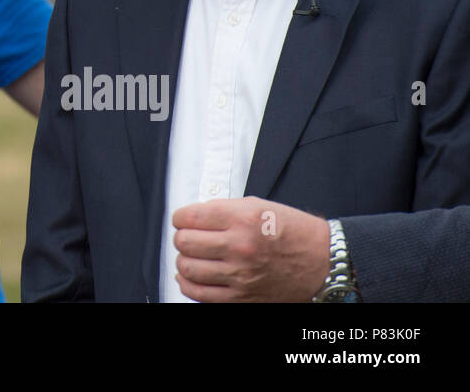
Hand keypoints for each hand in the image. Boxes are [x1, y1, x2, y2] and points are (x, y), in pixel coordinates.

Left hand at [173, 196, 330, 301]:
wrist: (322, 261)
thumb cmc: (293, 232)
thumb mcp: (258, 206)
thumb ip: (223, 209)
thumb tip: (195, 215)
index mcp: (242, 219)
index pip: (189, 217)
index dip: (180, 217)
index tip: (182, 219)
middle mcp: (239, 247)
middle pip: (185, 242)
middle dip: (181, 237)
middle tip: (187, 236)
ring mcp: (240, 275)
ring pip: (187, 268)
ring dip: (184, 260)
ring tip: (191, 255)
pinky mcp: (242, 297)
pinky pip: (200, 293)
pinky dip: (187, 284)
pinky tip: (190, 276)